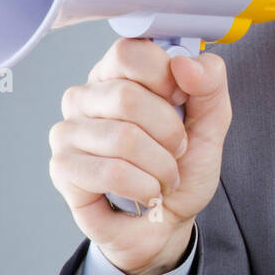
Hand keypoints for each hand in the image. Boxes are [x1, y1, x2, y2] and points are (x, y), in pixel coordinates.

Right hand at [48, 38, 231, 274]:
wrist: (167, 222)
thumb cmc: (182, 166)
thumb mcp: (212, 121)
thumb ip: (209, 83)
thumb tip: (185, 62)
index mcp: (119, 73)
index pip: (130, 51)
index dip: (165, 77)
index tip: (180, 101)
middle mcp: (86, 96)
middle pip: (127, 97)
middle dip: (169, 132)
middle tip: (177, 149)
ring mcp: (68, 131)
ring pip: (123, 138)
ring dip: (161, 166)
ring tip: (164, 176)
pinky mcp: (63, 167)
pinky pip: (111, 172)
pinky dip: (144, 187)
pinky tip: (146, 192)